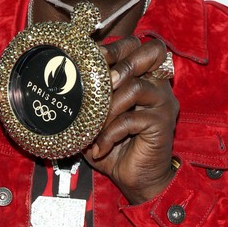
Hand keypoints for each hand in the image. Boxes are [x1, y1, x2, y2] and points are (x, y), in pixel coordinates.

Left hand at [84, 37, 177, 203]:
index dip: (118, 46)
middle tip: (99, 81)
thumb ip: (91, 98)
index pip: (139, 46)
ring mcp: (163, 104)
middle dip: (120, 62)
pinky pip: (131, 119)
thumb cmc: (116, 148)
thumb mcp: (98, 120)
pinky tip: (100, 148)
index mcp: (146, 78)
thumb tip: (64, 80)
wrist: (136, 180)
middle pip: (150, 52)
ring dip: (107, 108)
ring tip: (93, 127)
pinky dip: (109, 134)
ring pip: (134, 87)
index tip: (93, 57)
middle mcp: (159, 86)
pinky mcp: (162, 124)